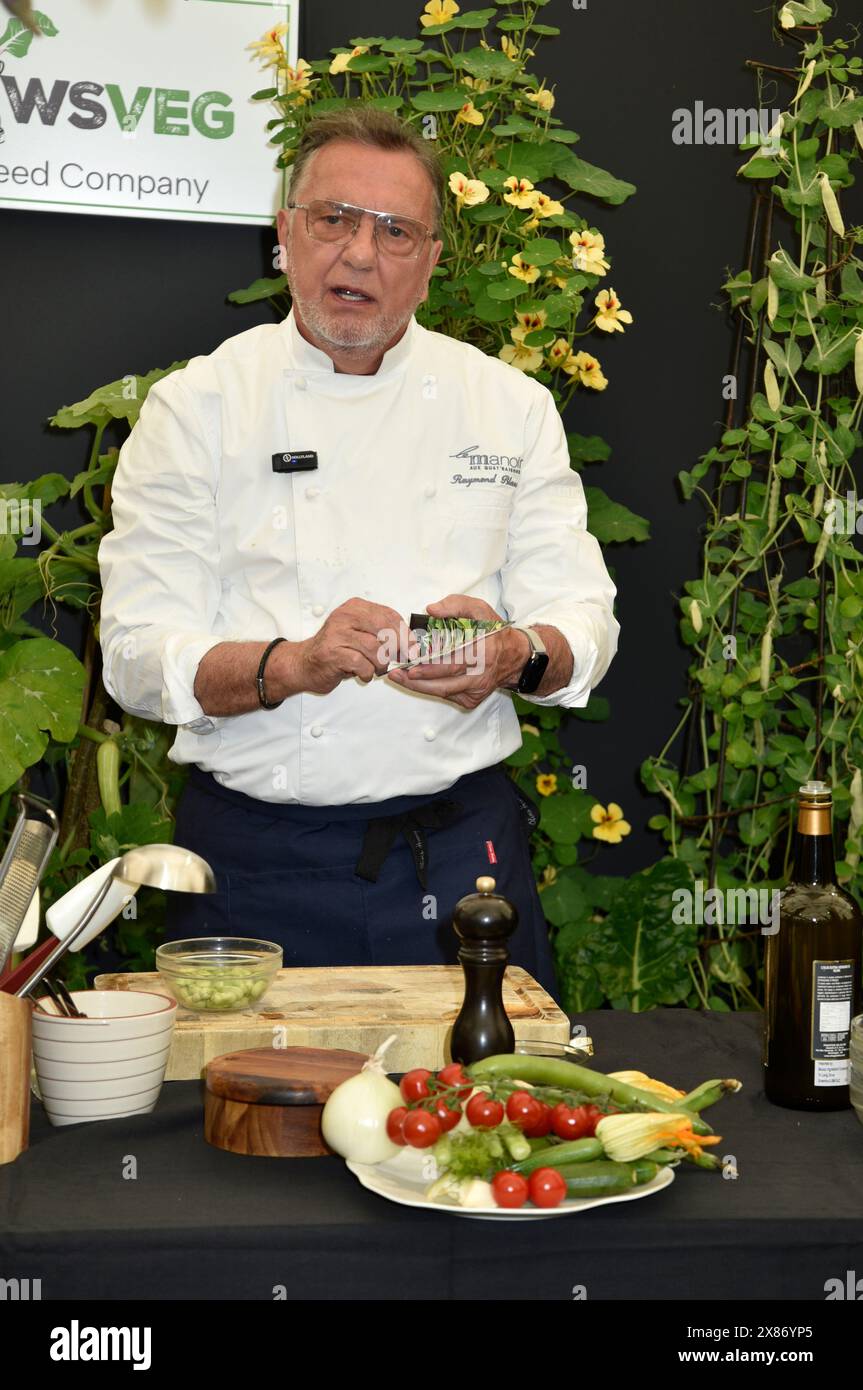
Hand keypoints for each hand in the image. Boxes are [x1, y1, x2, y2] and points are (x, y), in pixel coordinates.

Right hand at [297, 598, 412, 693]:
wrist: (305, 663)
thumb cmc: (336, 649)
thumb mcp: (359, 633)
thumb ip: (381, 632)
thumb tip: (411, 642)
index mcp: (355, 608)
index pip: (389, 615)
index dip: (405, 633)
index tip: (414, 647)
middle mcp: (345, 617)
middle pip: (385, 629)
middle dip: (398, 647)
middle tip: (401, 659)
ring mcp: (337, 634)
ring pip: (375, 648)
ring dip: (381, 663)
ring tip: (376, 668)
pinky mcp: (332, 654)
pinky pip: (362, 664)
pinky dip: (368, 672)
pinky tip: (363, 674)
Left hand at [385, 594, 528, 710]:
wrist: (514, 657)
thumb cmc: (495, 632)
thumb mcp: (480, 609)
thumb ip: (456, 604)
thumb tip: (431, 610)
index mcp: (482, 650)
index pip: (451, 659)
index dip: (429, 663)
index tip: (410, 660)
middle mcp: (480, 673)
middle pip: (444, 680)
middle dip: (418, 678)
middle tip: (398, 672)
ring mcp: (477, 689)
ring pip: (444, 691)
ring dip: (419, 687)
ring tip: (400, 678)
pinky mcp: (473, 699)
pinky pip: (448, 696)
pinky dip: (432, 690)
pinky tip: (418, 682)